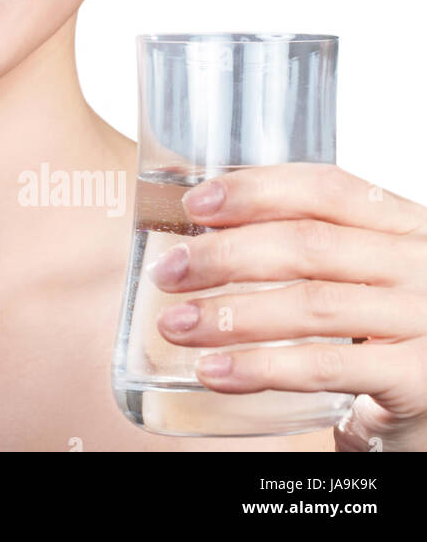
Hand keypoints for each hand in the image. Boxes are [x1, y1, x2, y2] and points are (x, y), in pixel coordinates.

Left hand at [149, 163, 426, 450]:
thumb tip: (197, 234)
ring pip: (311, 304)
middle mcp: (422, 265)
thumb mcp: (362, 275)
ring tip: (176, 324)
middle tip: (167, 272)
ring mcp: (425, 321)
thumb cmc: (386, 334)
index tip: (194, 205)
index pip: (327, 188)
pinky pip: (325, 367)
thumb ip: (308, 248)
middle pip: (309, 244)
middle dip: (225, 255)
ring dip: (230, 315)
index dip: (255, 191)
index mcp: (404, 226)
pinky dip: (260, 367)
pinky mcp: (418, 380)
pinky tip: (214, 371)